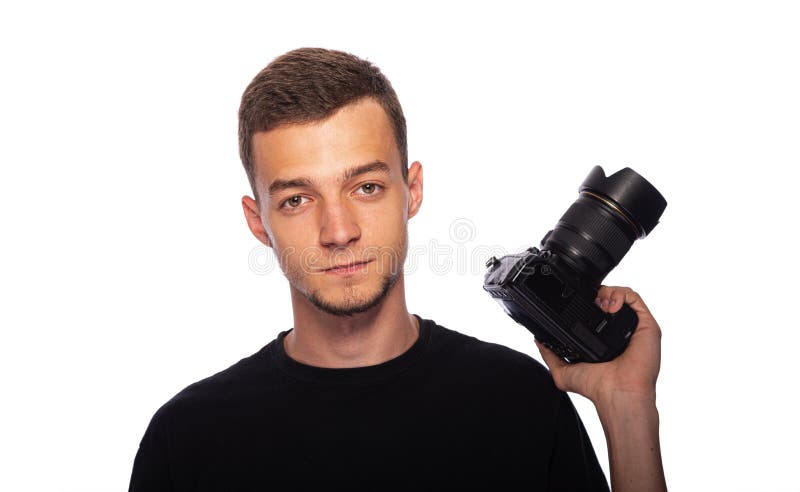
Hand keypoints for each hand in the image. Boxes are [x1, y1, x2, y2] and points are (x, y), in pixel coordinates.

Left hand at [536, 285, 661, 405]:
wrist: (616, 394)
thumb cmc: (596, 387)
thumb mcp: (564, 372)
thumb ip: (550, 356)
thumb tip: (539, 340)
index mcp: (606, 339)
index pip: (598, 311)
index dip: (587, 302)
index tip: (576, 302)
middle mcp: (621, 331)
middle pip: (610, 299)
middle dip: (597, 294)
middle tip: (588, 302)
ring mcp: (635, 327)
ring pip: (622, 296)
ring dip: (607, 292)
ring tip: (598, 303)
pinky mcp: (647, 325)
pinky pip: (635, 299)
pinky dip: (620, 294)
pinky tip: (609, 305)